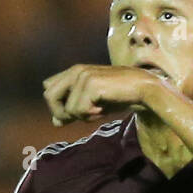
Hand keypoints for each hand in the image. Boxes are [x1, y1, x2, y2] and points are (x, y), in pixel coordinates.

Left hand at [42, 64, 164, 125]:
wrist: (143, 90)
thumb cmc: (120, 96)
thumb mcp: (93, 104)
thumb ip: (73, 110)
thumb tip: (55, 122)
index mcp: (75, 71)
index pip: (48, 88)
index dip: (57, 104)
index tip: (74, 113)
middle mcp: (76, 71)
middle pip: (49, 96)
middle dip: (62, 112)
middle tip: (84, 115)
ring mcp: (83, 76)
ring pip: (66, 108)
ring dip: (83, 116)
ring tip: (100, 110)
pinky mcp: (91, 85)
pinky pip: (79, 110)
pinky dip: (91, 116)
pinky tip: (104, 109)